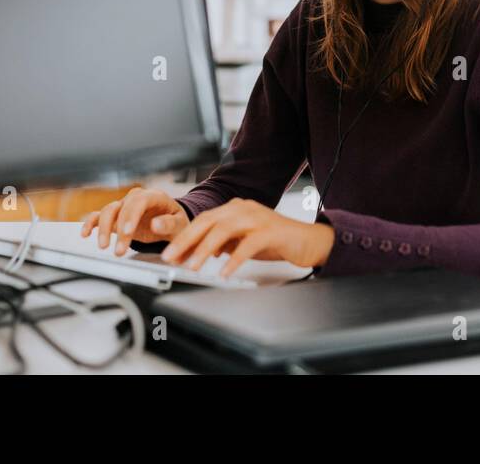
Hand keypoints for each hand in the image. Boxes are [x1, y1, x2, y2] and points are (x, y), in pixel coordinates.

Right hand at [80, 187, 188, 256]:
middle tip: (118, 250)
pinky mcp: (116, 216)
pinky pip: (99, 216)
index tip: (128, 231)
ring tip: (103, 247)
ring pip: (108, 211)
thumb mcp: (181, 224)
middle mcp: (136, 198)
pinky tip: (85, 233)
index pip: (139, 201)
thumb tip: (155, 225)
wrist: (172, 222)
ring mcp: (124, 206)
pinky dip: (91, 223)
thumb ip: (169, 224)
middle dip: (118, 230)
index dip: (131, 215)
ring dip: (103, 229)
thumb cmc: (177, 222)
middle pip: (121, 208)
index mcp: (154, 196)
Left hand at [160, 198, 334, 277]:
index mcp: (235, 208)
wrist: (310, 241)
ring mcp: (257, 218)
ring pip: (224, 229)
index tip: (170, 254)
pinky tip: (224, 272)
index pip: (203, 220)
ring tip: (193, 267)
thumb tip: (205, 252)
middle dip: (187, 240)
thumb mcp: (244, 242)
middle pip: (208, 221)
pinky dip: (234, 259)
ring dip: (205, 249)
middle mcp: (244, 208)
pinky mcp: (271, 231)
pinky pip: (248, 244)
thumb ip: (226, 243)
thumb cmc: (278, 241)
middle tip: (171, 257)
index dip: (184, 237)